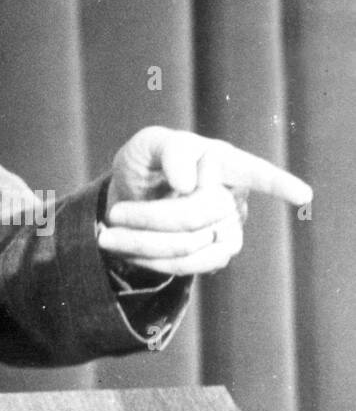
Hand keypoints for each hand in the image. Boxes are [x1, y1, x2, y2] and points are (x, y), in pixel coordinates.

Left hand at [98, 126, 312, 276]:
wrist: (135, 197)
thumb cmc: (147, 163)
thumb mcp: (147, 145)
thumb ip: (170, 150)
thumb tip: (189, 183)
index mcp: (219, 159)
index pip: (251, 170)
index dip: (276, 183)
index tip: (302, 195)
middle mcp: (230, 194)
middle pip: (199, 212)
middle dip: (151, 217)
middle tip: (114, 214)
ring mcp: (228, 227)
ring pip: (190, 244)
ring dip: (143, 244)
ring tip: (107, 236)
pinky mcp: (216, 253)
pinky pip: (188, 265)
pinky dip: (152, 260)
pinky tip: (128, 251)